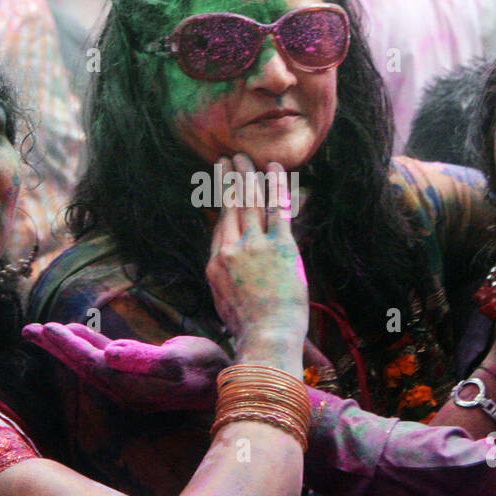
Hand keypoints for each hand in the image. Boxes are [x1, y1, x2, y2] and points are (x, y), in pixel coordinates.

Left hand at [24, 323, 226, 412]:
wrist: (227, 382)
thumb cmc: (205, 370)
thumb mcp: (177, 362)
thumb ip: (143, 360)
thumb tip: (109, 354)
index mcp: (127, 386)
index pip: (90, 364)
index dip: (68, 347)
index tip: (46, 329)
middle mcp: (123, 387)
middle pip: (82, 364)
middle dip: (54, 347)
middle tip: (26, 330)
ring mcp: (129, 380)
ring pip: (89, 359)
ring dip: (65, 345)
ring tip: (40, 331)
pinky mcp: (137, 371)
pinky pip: (105, 356)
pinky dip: (88, 343)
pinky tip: (76, 331)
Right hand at [205, 155, 307, 369]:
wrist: (266, 338)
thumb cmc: (250, 330)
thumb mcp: (225, 304)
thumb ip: (226, 280)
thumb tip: (229, 272)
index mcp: (215, 265)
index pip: (220, 226)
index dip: (222, 202)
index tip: (223, 186)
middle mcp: (230, 250)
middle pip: (229, 207)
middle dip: (228, 180)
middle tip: (227, 160)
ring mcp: (254, 246)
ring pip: (249, 201)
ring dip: (247, 175)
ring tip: (243, 157)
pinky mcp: (280, 247)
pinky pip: (278, 208)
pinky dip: (276, 185)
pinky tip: (274, 167)